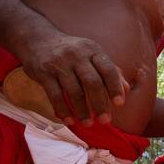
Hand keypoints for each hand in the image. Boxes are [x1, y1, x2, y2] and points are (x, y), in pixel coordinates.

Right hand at [14, 29, 128, 126]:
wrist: (37, 39)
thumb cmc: (71, 51)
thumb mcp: (92, 54)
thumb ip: (110, 70)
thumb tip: (126, 89)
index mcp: (93, 50)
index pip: (108, 69)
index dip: (115, 87)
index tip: (119, 104)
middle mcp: (77, 56)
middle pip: (92, 82)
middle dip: (100, 103)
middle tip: (105, 120)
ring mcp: (59, 64)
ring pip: (73, 91)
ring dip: (82, 110)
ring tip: (88, 124)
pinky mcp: (43, 73)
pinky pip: (54, 95)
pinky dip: (63, 110)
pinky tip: (69, 120)